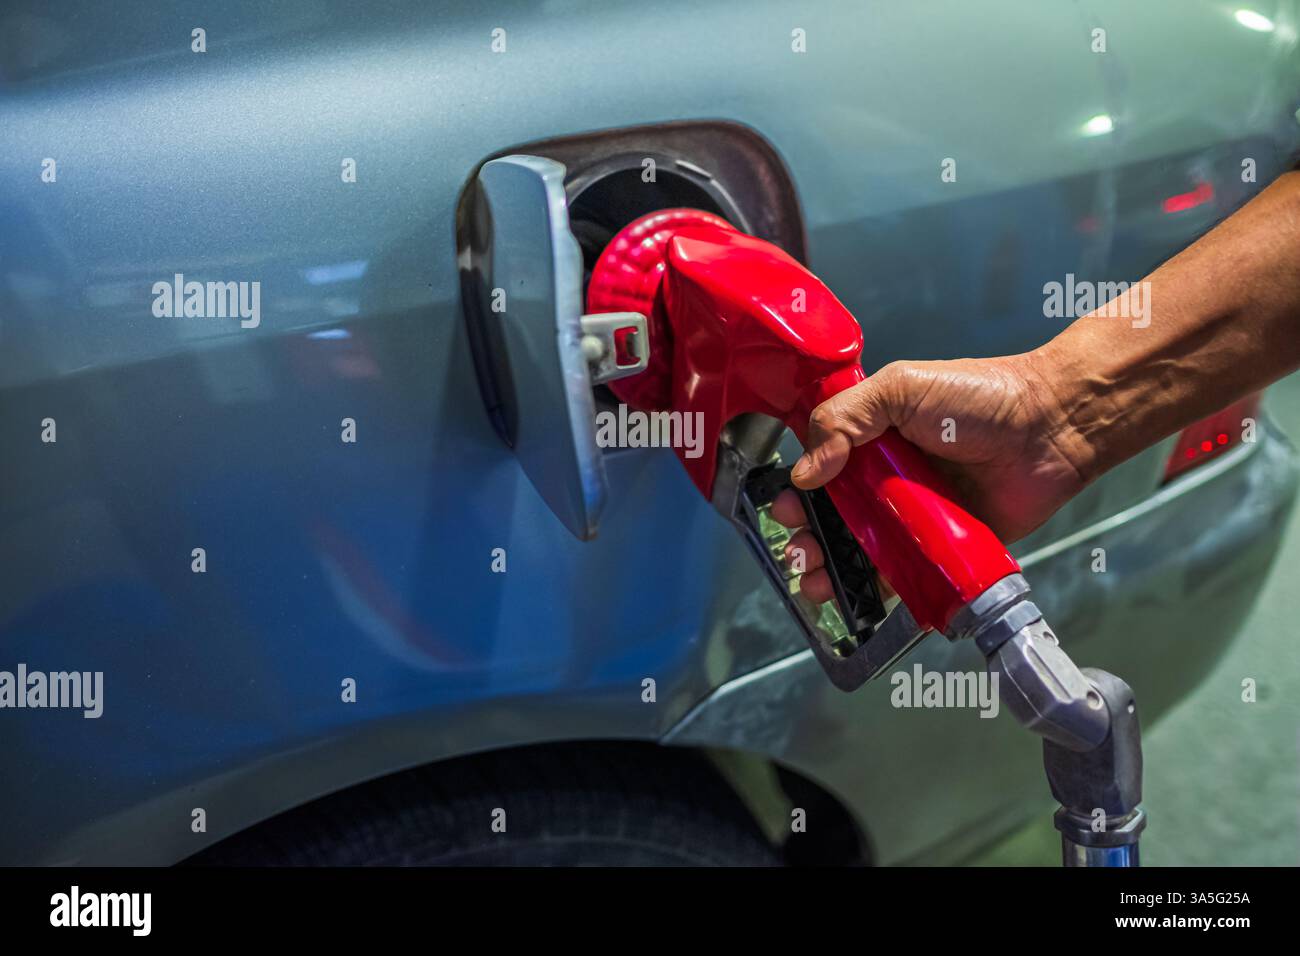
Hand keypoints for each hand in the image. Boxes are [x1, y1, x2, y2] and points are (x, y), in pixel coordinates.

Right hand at [772, 351, 1087, 603]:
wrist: (1051, 427)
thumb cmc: (980, 395)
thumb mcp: (900, 388)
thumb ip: (844, 419)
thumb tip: (805, 472)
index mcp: (871, 438)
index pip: (820, 470)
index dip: (798, 492)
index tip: (787, 508)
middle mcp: (887, 479)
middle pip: (833, 518)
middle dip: (808, 539)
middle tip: (800, 551)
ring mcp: (913, 516)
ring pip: (861, 553)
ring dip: (832, 572)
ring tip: (817, 583)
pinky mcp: (942, 548)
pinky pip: (905, 576)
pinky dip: (880, 593)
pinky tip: (859, 601)